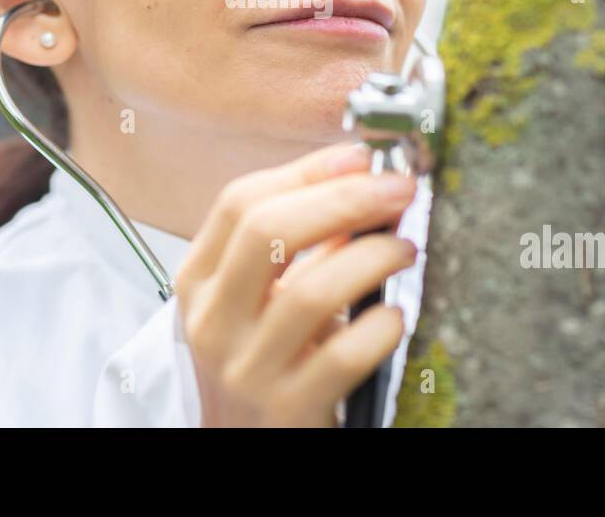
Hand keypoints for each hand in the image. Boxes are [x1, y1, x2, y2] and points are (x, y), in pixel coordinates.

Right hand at [175, 143, 417, 426]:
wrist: (247, 447)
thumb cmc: (264, 361)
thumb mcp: (258, 300)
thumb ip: (295, 246)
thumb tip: (363, 183)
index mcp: (199, 281)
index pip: (240, 202)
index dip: (307, 171)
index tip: (361, 157)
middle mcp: (212, 322)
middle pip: (269, 232)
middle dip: (345, 199)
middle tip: (399, 190)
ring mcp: (246, 370)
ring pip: (310, 292)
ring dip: (373, 258)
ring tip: (405, 251)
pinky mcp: (288, 410)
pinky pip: (343, 355)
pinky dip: (380, 327)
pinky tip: (394, 317)